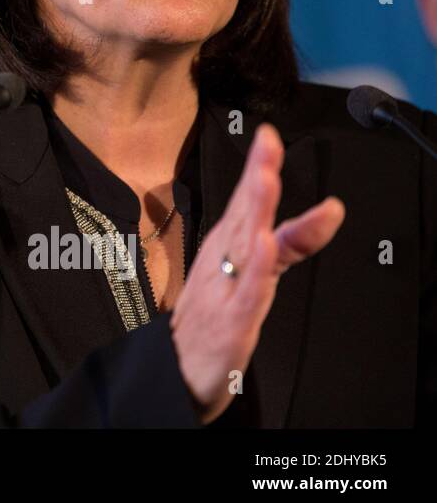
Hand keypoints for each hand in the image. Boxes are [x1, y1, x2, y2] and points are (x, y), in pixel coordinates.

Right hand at [169, 123, 344, 423]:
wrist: (176, 367)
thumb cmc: (212, 315)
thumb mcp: (254, 272)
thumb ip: (292, 241)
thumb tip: (326, 212)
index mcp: (226, 246)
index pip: (246, 200)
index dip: (258, 166)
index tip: (268, 134)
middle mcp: (223, 261)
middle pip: (243, 215)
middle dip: (256, 178)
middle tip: (267, 146)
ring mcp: (224, 289)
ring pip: (242, 248)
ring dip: (254, 213)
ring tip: (266, 182)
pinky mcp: (230, 322)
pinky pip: (244, 294)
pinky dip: (253, 270)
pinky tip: (263, 247)